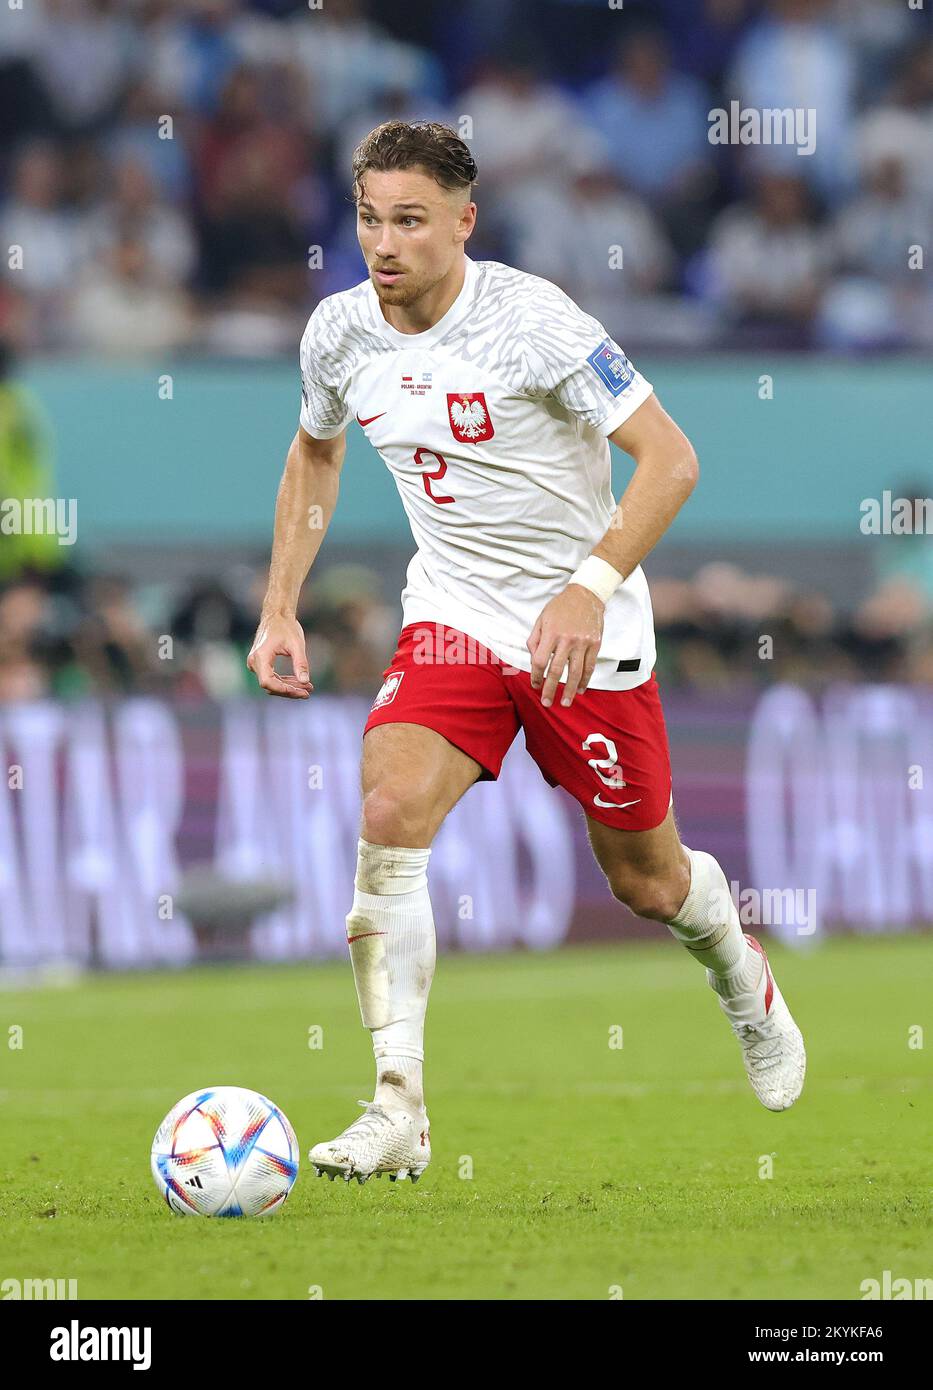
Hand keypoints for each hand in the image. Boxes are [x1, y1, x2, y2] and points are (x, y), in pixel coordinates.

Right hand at [247, 611, 313, 698]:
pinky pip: (271, 677)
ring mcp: (255, 663)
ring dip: (289, 687)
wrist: (276, 615)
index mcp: (260, 657)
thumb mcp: (297, 645)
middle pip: (270, 685)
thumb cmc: (286, 627)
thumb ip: (301, 663)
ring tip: (308, 687)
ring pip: (271, 683)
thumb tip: (305, 681)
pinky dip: (285, 681)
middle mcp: (254, 662)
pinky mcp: (260, 664)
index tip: (301, 691)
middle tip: (309, 691)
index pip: (267, 682)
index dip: (284, 690)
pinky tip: (300, 682)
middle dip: (290, 690)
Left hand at [526, 584, 603, 706]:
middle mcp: (567, 639)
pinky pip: (590, 666)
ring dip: (569, 690)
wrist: (586, 595)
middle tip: (546, 703)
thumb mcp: (541, 619)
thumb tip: (533, 661)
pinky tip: (580, 689)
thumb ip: (534, 640)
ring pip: (576, 672)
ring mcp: (583, 642)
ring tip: (565, 703)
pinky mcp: (595, 644)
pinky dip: (585, 680)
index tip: (534, 685)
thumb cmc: (560, 607)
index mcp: (551, 633)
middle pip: (557, 671)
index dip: (536, 676)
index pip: (540, 661)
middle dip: (550, 689)